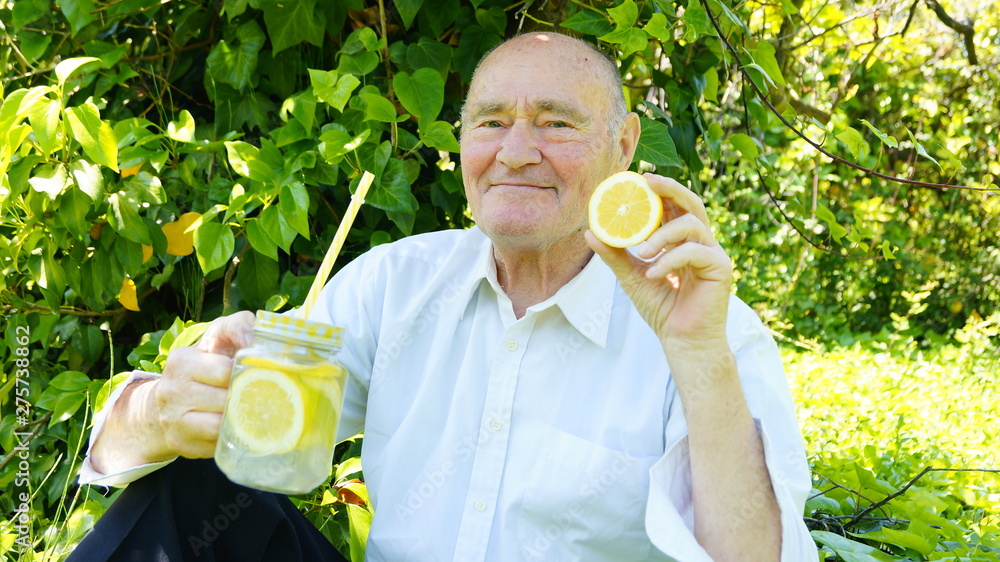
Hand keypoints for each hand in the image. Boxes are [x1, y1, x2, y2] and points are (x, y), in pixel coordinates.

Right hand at [152, 311, 255, 459]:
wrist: (172, 397)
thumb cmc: (207, 362)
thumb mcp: (219, 336)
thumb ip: (238, 326)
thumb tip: (251, 340)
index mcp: (181, 360)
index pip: (224, 372)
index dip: (244, 374)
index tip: (250, 374)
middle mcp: (170, 391)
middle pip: (224, 401)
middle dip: (244, 399)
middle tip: (255, 395)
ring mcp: (171, 420)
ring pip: (218, 427)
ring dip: (237, 421)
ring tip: (246, 411)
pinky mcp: (179, 444)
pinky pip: (214, 447)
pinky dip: (228, 439)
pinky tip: (232, 428)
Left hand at [585, 173, 731, 351]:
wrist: (682, 340)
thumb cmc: (662, 308)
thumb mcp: (631, 277)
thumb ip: (614, 255)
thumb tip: (589, 232)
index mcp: (681, 240)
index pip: (673, 206)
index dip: (660, 189)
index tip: (638, 179)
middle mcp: (700, 241)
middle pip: (691, 203)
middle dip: (671, 188)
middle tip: (647, 183)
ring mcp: (713, 253)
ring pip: (691, 225)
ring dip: (662, 235)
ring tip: (641, 252)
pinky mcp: (720, 268)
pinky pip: (695, 252)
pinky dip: (670, 260)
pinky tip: (652, 274)